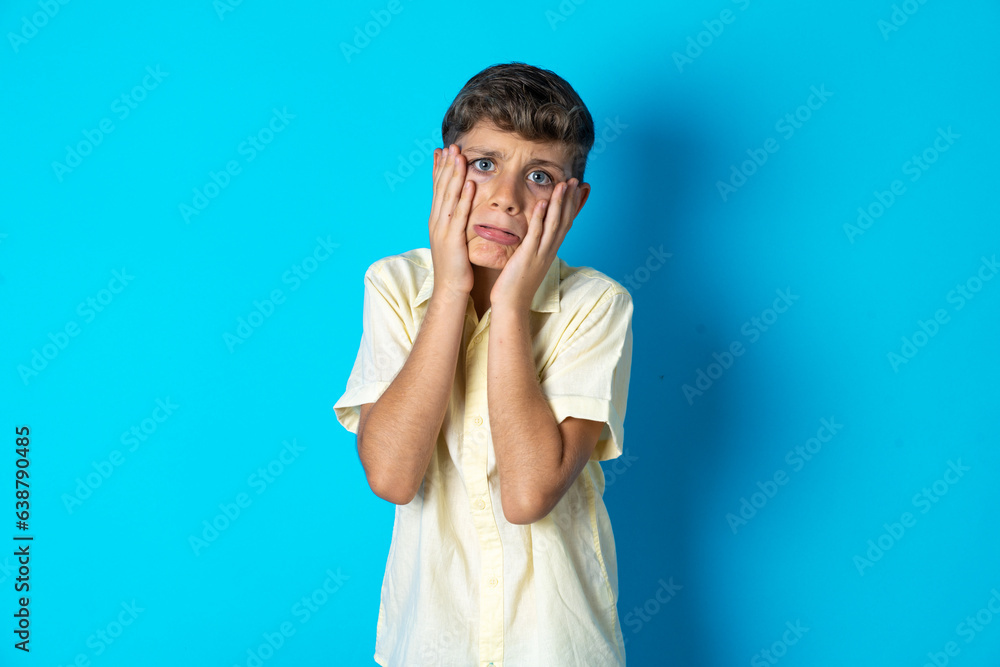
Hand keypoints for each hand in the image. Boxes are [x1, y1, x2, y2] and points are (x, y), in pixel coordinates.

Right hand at [428, 144, 475, 299]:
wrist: (450, 289)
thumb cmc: (455, 265)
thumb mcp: (452, 238)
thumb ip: (455, 221)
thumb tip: (458, 207)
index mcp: (437, 220)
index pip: (437, 189)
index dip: (439, 169)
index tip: (442, 151)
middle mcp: (437, 221)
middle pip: (441, 188)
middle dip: (446, 165)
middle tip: (451, 145)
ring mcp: (443, 230)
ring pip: (449, 197)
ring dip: (454, 175)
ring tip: (459, 156)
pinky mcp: (453, 239)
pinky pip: (460, 214)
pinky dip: (464, 198)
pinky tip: (470, 184)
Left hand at [490, 178, 583, 311]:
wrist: (512, 304)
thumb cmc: (516, 283)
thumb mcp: (529, 261)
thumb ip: (534, 246)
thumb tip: (536, 234)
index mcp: (550, 250)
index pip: (565, 224)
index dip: (571, 205)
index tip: (576, 189)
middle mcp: (549, 250)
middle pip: (564, 221)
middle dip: (570, 199)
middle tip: (575, 180)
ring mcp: (540, 254)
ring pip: (553, 225)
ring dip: (558, 203)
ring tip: (563, 185)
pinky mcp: (528, 257)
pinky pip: (536, 234)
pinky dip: (540, 218)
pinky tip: (541, 202)